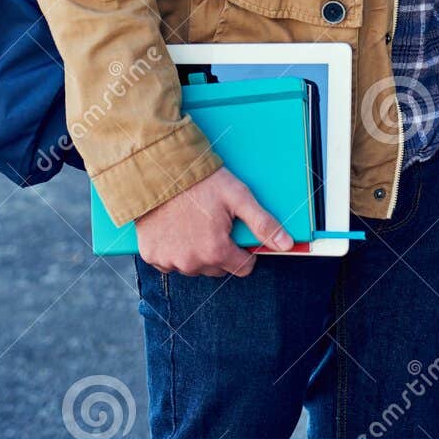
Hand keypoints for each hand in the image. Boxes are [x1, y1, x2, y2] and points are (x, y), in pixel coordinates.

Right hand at [136, 167, 293, 277]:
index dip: (243, 250)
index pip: (243, 267)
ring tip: (191, 222)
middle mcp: (193, 263)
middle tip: (212, 222)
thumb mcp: (237, 196)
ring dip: (196, 251)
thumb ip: (263, 223)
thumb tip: (286, 244)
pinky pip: (169, 262)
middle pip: (217, 268)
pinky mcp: (151, 255)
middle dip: (219, 250)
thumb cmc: (199, 181)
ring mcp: (170, 261)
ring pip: (193, 266)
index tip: (235, 233)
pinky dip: (173, 250)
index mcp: (216, 251)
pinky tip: (174, 228)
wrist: (158, 170)